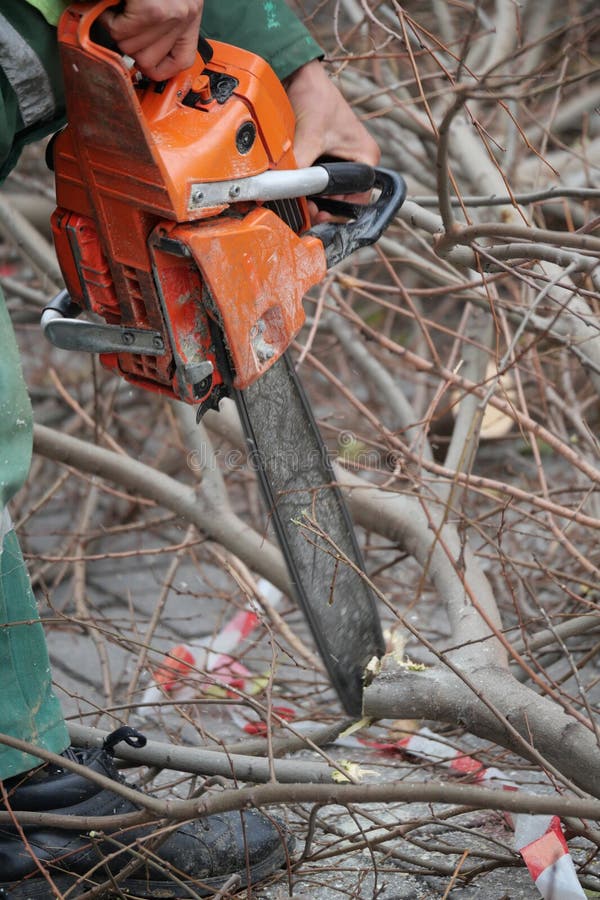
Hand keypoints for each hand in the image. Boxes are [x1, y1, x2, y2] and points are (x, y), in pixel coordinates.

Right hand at [100, 0, 202, 80]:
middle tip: (126, 24)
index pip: (182, 61)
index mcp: (190, 13)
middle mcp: (184, 15)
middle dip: (130, 45)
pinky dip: (109, 19)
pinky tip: (116, 6)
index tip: (147, 65)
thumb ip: (162, 25)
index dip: (160, 69)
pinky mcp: (150, 10)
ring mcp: (168, 15)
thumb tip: (144, 59)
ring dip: (117, 29)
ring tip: (121, 11)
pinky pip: (119, 32)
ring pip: (130, 48)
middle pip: (149, 61)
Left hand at [285, 60, 379, 221]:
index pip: (358, 199)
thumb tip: (285, 191)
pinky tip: (295, 188)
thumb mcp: (309, 137)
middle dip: (324, 207)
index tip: (318, 213)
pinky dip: (306, 187)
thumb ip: (299, 168)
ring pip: (328, 192)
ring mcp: (340, 160)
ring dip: (313, 199)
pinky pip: (317, 181)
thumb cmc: (314, 96)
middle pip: (342, 199)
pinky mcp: (324, 157)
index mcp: (366, 158)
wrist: (297, 74)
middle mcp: (357, 162)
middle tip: (307, 210)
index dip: (337, 211)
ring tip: (300, 200)